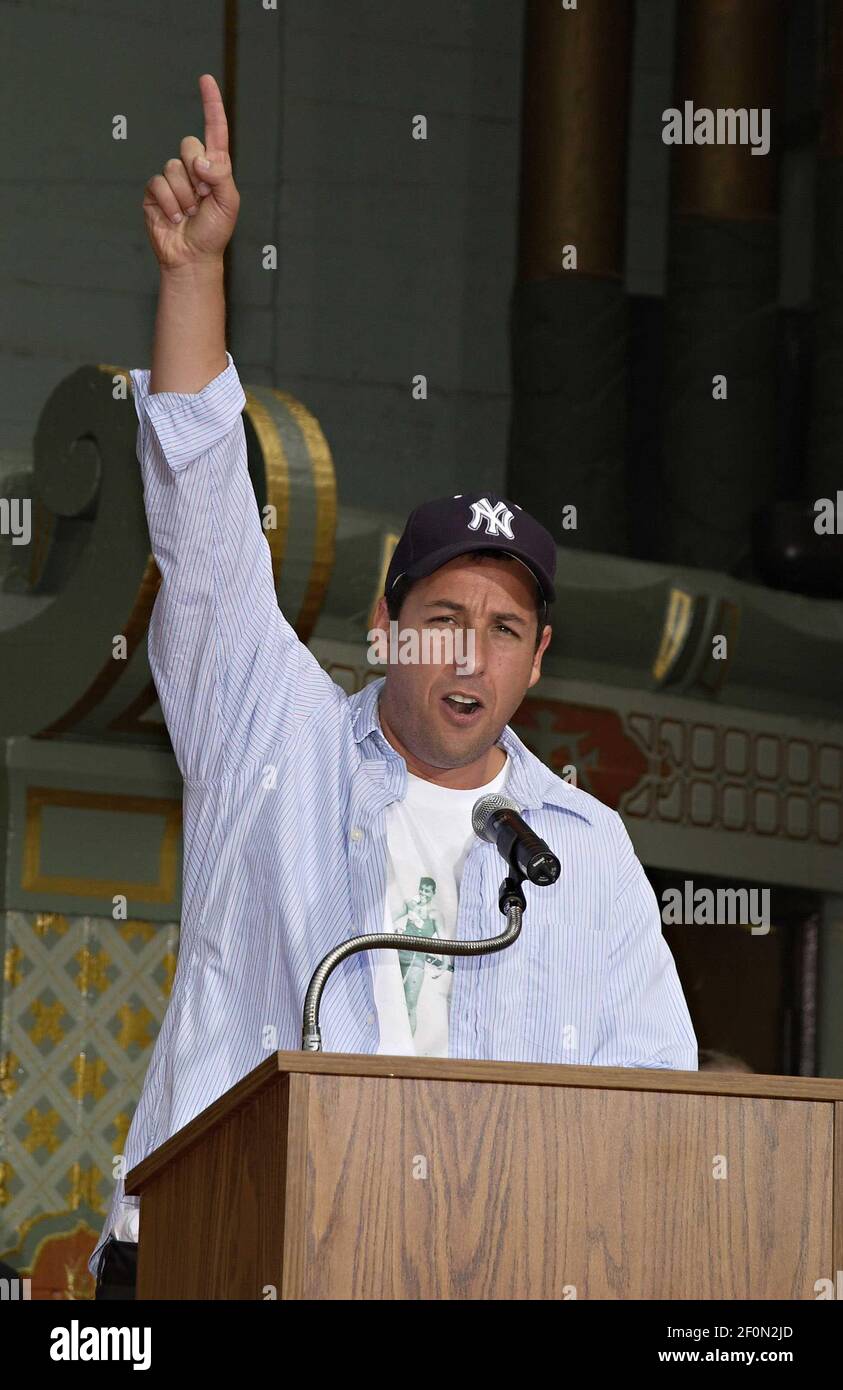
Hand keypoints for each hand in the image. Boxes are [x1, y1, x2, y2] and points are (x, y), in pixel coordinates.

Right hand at [142, 73, 239, 270]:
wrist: (192, 257)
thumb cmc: (214, 232)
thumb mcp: (229, 203)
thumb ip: (221, 175)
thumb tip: (200, 160)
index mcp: (215, 167)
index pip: (214, 129)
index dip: (211, 104)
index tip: (206, 79)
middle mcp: (192, 168)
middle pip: (189, 145)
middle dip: (197, 172)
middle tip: (203, 198)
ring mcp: (171, 179)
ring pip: (173, 168)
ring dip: (185, 196)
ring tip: (190, 213)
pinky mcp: (154, 192)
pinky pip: (158, 184)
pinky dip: (170, 203)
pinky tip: (175, 218)